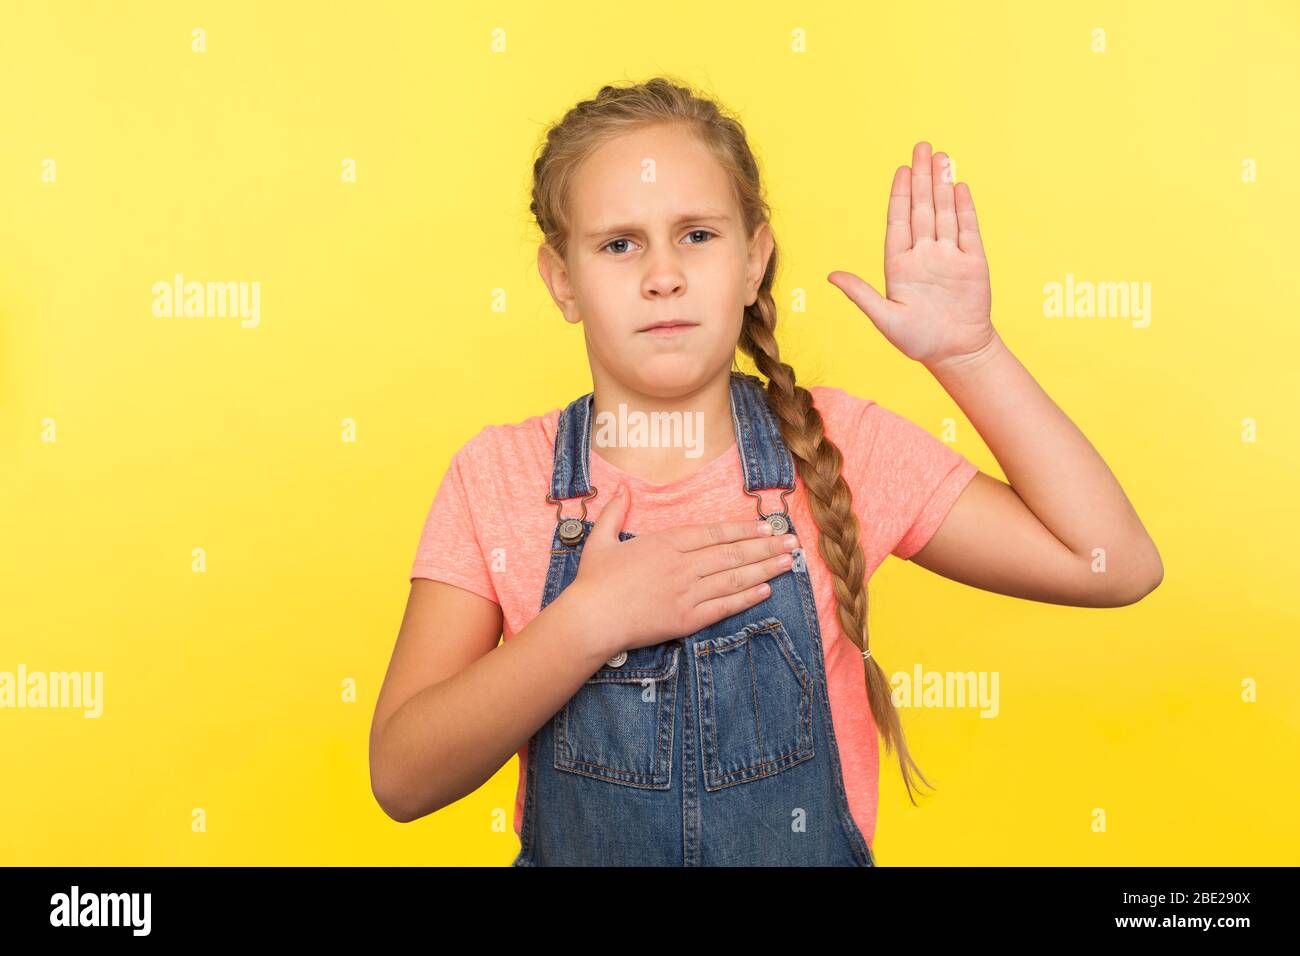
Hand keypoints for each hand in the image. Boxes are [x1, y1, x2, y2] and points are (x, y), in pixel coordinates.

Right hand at [566, 482, 800, 656]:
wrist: (591, 619)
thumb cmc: (594, 581)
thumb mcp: (601, 539)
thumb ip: (615, 511)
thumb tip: (621, 486)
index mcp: (666, 543)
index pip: (715, 533)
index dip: (744, 529)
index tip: (766, 526)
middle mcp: (683, 565)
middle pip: (733, 553)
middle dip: (766, 547)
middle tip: (792, 543)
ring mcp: (688, 593)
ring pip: (735, 578)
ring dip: (765, 569)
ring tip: (788, 563)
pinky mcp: (687, 619)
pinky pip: (724, 607)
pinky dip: (746, 598)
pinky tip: (765, 591)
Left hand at [828, 141, 995, 371]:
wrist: (956, 353)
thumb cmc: (918, 341)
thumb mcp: (884, 319)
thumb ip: (861, 294)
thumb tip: (831, 277)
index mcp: (900, 265)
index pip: (899, 221)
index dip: (900, 195)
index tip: (901, 170)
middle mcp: (924, 255)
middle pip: (923, 209)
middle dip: (922, 178)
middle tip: (922, 146)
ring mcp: (949, 256)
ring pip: (945, 213)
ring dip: (944, 185)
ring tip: (942, 158)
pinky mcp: (973, 262)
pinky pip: (968, 229)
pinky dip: (965, 208)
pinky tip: (960, 186)